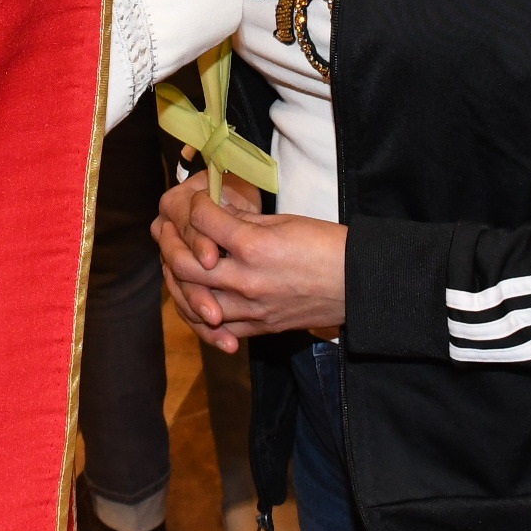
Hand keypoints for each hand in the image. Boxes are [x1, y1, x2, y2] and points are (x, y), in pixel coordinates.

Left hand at [152, 173, 346, 351]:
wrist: (360, 284)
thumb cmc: (327, 245)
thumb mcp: (284, 222)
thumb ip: (243, 221)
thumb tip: (212, 213)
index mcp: (255, 246)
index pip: (203, 222)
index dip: (194, 206)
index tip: (196, 201)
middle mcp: (247, 281)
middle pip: (185, 266)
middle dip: (172, 245)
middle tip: (171, 232)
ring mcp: (251, 309)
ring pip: (193, 302)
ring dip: (178, 283)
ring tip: (176, 265)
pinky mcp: (259, 328)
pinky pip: (216, 329)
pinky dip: (200, 314)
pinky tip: (196, 299)